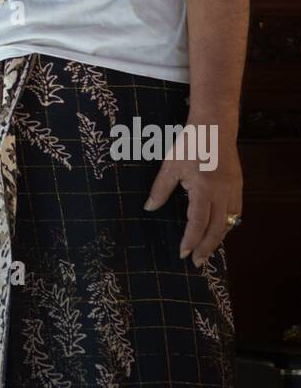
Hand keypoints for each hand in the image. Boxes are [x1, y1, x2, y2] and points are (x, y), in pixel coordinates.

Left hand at [144, 118, 242, 265]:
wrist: (214, 126)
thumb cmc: (190, 143)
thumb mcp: (171, 166)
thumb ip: (160, 190)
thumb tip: (149, 208)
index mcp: (203, 189)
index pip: (197, 223)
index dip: (190, 241)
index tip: (183, 254)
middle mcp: (222, 194)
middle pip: (217, 229)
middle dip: (206, 248)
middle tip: (196, 261)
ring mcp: (233, 190)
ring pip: (229, 223)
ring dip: (218, 238)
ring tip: (206, 250)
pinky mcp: (238, 186)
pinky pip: (236, 212)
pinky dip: (228, 224)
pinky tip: (219, 229)